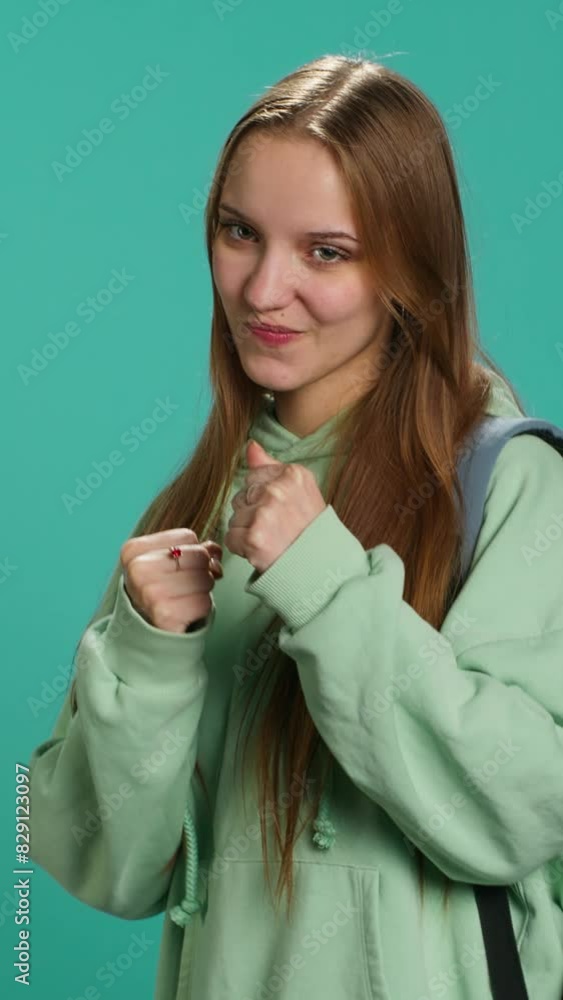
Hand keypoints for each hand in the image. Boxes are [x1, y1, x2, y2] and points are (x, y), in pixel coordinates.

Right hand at [120, 529, 222, 633]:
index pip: (187, 536)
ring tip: (185, 597)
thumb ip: (193, 548)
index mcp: (135, 550)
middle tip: (187, 584)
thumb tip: (214, 549)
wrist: (144, 629)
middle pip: (199, 555)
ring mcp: (150, 592)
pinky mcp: (165, 615)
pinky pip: (204, 602)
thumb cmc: (159, 590)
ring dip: (204, 589)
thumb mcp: (167, 562)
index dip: (195, 551)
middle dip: (202, 570)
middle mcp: (139, 569)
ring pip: (204, 578)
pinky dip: (202, 607)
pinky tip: (186, 611)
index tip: (184, 566)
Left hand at [224, 439, 326, 573]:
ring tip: (271, 540)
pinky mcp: (253, 537)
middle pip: (241, 496)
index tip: (282, 512)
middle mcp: (278, 489)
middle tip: (277, 529)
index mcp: (293, 474)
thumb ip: (271, 466)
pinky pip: (231, 537)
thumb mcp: (299, 490)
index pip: (253, 477)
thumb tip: (251, 446)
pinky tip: (262, 551)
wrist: (322, 567)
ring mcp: (265, 513)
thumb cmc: (310, 530)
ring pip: (234, 517)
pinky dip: (242, 548)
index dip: (263, 498)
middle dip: (253, 514)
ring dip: (247, 532)